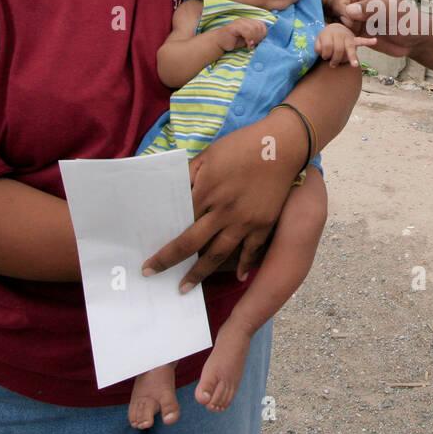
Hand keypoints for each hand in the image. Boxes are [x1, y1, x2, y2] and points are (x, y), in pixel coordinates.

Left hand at [140, 113, 302, 291]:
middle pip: (191, 243)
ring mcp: (245, 220)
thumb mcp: (208, 154)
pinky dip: (243, 265)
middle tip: (152, 274)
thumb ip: (189, 174)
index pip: (178, 222)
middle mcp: (223, 210)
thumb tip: (172, 191)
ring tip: (186, 288)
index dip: (163, 240)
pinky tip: (236, 276)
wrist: (282, 145)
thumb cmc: (242, 146)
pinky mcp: (264, 223)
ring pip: (218, 253)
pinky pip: (251, 250)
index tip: (150, 255)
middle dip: (169, 262)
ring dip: (199, 273)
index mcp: (206, 190)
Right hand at [217, 19, 267, 51]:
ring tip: (251, 45)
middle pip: (259, 26)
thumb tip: (266, 38)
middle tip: (254, 44)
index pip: (262, 25)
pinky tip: (248, 44)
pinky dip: (249, 39)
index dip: (263, 34)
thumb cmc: (235, 41)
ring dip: (254, 39)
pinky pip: (246, 31)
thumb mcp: (249, 39)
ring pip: (254, 28)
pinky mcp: (234, 27)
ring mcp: (239, 22)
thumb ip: (257, 36)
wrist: (220, 42)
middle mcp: (245, 20)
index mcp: (250, 21)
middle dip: (259, 37)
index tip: (259, 42)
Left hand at [315, 23, 375, 66]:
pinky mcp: (354, 40)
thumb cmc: (325, 39)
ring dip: (351, 57)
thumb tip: (323, 52)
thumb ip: (317, 47)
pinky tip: (374, 41)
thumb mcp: (318, 41)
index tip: (324, 57)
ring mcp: (348, 37)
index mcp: (329, 33)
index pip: (328, 47)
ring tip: (355, 65)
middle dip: (335, 59)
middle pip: (338, 49)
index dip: (325, 54)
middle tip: (332, 65)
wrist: (333, 29)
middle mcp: (339, 34)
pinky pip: (361, 41)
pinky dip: (368, 41)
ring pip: (349, 48)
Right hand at [330, 0, 423, 57]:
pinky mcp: (358, 34)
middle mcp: (359, 5)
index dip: (341, 4)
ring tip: (356, 36)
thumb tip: (349, 10)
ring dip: (341, 31)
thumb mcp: (393, 11)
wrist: (415, 40)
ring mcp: (358, 20)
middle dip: (340, 19)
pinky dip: (345, 41)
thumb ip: (372, 8)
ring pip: (337, 22)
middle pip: (335, 7)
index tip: (351, 16)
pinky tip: (357, 44)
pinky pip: (344, 36)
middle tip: (354, 28)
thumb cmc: (409, 21)